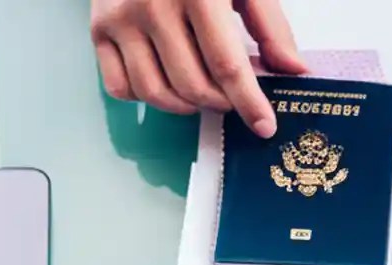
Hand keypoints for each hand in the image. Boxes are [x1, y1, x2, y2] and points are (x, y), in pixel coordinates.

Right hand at [90, 0, 306, 137]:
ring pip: (155, 93)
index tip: (264, 126)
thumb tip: (292, 71)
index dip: (249, 102)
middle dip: (220, 102)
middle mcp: (154, 6)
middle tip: (232, 96)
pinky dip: (145, 97)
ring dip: (184, 106)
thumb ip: (270, 25)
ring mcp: (121, 19)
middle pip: (192, 85)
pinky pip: (120, 88)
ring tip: (202, 93)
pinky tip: (165, 82)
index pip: (227, 65)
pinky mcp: (99, 28)